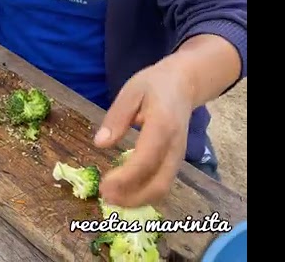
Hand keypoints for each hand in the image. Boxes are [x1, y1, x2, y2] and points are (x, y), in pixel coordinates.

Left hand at [92, 57, 194, 207]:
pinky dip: (143, 194)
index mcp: (163, 125)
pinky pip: (162, 184)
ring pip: (162, 189)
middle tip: (106, 196)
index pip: (146, 159)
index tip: (104, 184)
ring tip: (112, 198)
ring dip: (137, 200)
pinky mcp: (175, 162)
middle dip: (131, 197)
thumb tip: (100, 144)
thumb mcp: (132, 91)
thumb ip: (117, 117)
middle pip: (158, 183)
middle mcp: (174, 146)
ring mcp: (178, 156)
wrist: (184, 85)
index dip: (126, 177)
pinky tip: (125, 193)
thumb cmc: (155, 85)